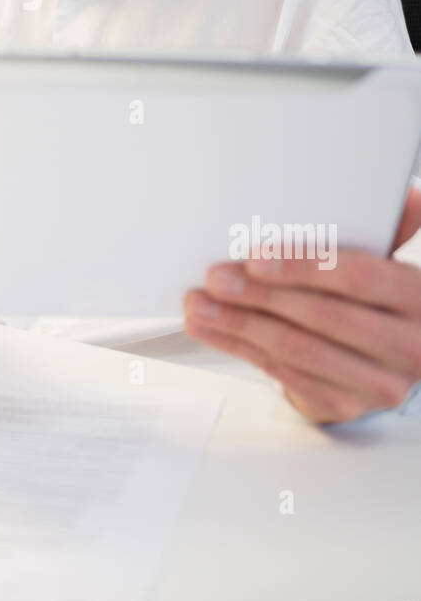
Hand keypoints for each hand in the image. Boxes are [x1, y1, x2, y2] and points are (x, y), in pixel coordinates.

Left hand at [183, 188, 420, 423]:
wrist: (384, 356)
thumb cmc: (378, 296)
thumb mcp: (386, 260)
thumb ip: (385, 230)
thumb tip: (404, 196)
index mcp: (418, 298)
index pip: (359, 278)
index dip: (303, 266)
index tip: (255, 256)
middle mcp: (406, 346)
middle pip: (322, 317)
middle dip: (260, 294)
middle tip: (216, 278)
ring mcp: (376, 383)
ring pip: (297, 350)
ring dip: (239, 324)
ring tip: (200, 304)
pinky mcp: (344, 404)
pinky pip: (283, 374)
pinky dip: (240, 347)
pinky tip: (212, 329)